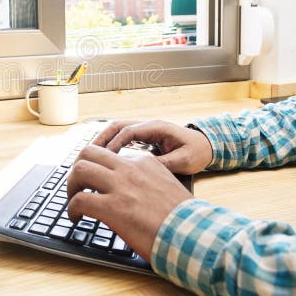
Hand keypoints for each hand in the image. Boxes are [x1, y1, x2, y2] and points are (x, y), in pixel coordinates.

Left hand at [66, 144, 193, 261]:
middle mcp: (130, 168)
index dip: (97, 167)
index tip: (93, 180)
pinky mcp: (113, 207)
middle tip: (77, 185)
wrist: (192, 233)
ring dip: (71, 185)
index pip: (110, 154)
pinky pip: (80, 200)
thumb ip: (147, 181)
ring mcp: (121, 186)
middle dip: (78, 168)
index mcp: (144, 162)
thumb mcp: (166, 185)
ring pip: (80, 169)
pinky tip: (76, 218)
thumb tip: (133, 191)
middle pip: (89, 152)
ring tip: (73, 200)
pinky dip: (72, 209)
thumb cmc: (183, 217)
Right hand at [92, 119, 213, 174]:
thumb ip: (165, 164)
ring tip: (90, 157)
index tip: (104, 158)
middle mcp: (148, 125)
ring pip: (117, 130)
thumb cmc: (197, 152)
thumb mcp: (184, 161)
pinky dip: (110, 146)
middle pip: (117, 126)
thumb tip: (144, 170)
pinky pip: (122, 138)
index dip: (114, 144)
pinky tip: (103, 159)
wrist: (207, 146)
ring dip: (103, 141)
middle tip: (88, 155)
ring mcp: (144, 130)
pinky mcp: (143, 137)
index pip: (128, 131)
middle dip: (101, 139)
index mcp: (157, 128)